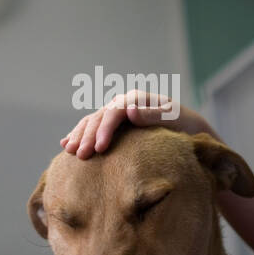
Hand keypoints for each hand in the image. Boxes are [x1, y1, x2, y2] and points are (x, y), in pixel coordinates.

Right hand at [60, 90, 212, 158]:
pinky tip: (66, 143)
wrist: (187, 127)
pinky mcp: (113, 125)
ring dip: (78, 135)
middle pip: (99, 117)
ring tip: (69, 151)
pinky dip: (78, 134)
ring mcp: (116, 113)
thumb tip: (129, 111)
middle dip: (87, 136)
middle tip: (80, 155)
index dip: (105, 129)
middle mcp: (123, 104)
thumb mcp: (173, 119)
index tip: (99, 148)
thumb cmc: (183, 124)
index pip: (115, 112)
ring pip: (91, 121)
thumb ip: (153, 115)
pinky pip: (92, 127)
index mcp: (136, 99)